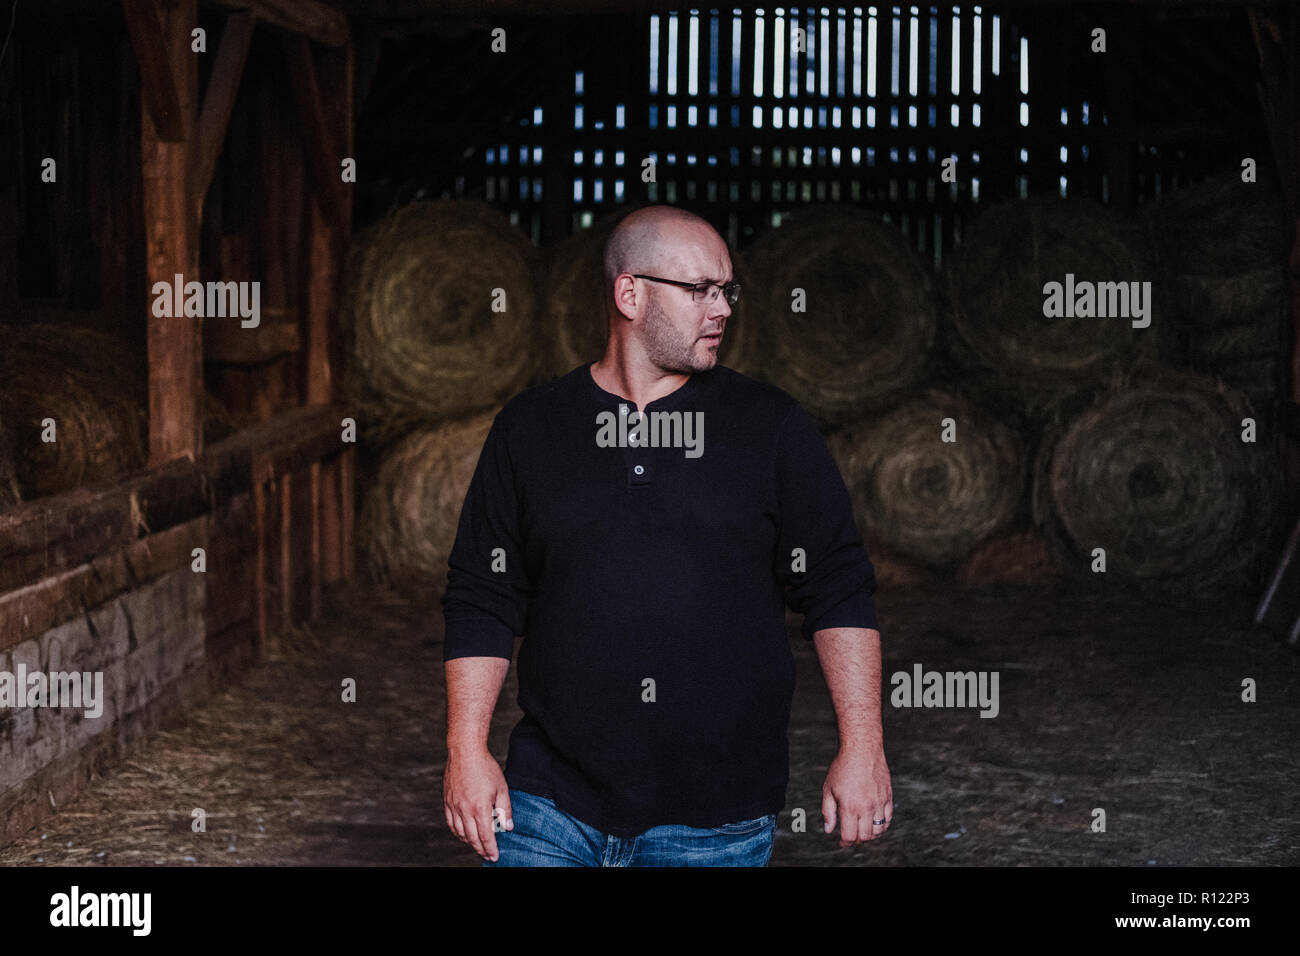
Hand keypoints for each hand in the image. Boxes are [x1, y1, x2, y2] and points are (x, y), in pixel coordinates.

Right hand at [444, 745, 512, 860]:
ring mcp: (454, 806)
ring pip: (460, 832)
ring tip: (477, 845)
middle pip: (472, 838)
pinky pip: (450, 823)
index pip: (486, 836)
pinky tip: (463, 833)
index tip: (494, 857)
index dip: (490, 849)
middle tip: (487, 855)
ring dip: (469, 842)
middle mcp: (465, 810)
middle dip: (480, 849)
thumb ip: (505, 810)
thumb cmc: (485, 767)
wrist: (465, 751)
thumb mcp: (502, 788)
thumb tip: (508, 827)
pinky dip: (457, 832)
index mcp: (480, 808)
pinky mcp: (447, 801)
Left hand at [822, 747, 891, 846]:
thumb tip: (829, 830)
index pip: (850, 836)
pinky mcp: (888, 797)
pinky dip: (882, 825)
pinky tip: (874, 821)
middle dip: (857, 839)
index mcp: (850, 807)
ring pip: (879, 830)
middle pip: (865, 836)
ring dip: (870, 834)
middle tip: (851, 835)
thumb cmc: (842, 768)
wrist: (862, 749)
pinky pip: (888, 819)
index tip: (842, 842)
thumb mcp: (828, 789)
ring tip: (862, 828)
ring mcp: (879, 802)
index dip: (845, 843)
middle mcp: (867, 807)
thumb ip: (828, 811)